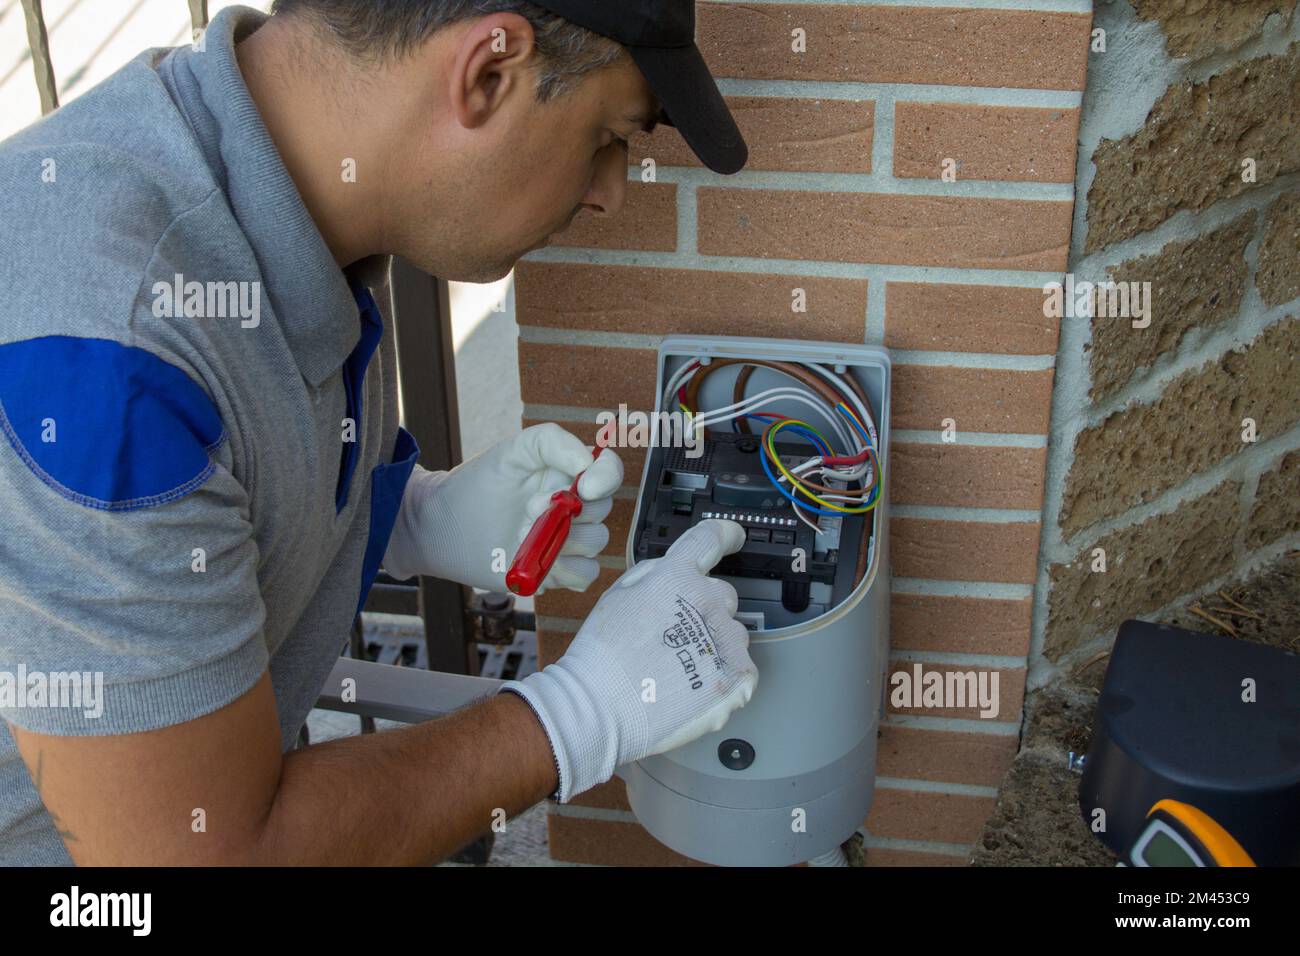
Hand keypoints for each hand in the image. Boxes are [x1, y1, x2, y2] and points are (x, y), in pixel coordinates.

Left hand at [382, 423, 622, 593]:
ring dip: (560, 541)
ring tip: (521, 535)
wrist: (444, 525)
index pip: (609, 471)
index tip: (585, 487)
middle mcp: (572, 507)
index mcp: (566, 474)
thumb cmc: (477, 484)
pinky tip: (534, 560)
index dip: (606, 478)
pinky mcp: (557, 571)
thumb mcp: (514, 451)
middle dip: (566, 512)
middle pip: (603, 510)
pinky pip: (585, 574)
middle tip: (528, 509)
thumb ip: (553, 442)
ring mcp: (566, 541)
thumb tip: (587, 462)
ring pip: (595, 543)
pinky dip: (564, 569)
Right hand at [499, 519, 757, 801]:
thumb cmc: (602, 656)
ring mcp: (724, 641)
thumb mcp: (618, 594)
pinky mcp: (736, 676)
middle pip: (723, 595)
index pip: (711, 539)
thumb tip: (676, 570)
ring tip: (678, 670)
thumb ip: (655, 574)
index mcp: (677, 577)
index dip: (726, 534)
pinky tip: (693, 687)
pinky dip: (723, 677)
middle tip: (676, 636)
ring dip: (713, 645)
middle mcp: (706, 603)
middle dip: (706, 608)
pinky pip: (741, 668)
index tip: (734, 536)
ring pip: (731, 635)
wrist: (602, 706)